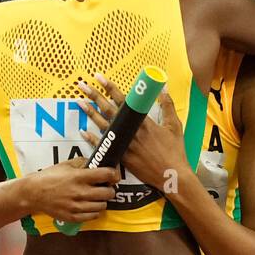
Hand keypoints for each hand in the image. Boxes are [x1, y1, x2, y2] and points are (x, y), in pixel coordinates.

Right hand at [27, 157, 117, 223]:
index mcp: (78, 177)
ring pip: (102, 206)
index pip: (106, 175)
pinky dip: (94, 210)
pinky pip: (93, 216)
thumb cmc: (49, 177)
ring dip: (102, 200)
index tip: (113, 175)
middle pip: (108, 193)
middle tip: (105, 187)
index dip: (113, 174)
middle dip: (109, 189)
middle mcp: (79, 193)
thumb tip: (96, 163)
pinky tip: (89, 205)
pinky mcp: (73, 217)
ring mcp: (77, 207)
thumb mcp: (65, 165)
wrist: (33, 193)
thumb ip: (82, 163)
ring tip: (96, 196)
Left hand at [76, 74, 189, 193]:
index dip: (110, 87)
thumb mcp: (174, 126)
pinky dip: (93, 140)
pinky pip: (104, 145)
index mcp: (143, 121)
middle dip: (95, 96)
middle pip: (109, 109)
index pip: (123, 100)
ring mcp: (125, 144)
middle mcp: (131, 131)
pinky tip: (83, 132)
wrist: (172, 176)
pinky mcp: (122, 157)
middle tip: (82, 85)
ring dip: (90, 113)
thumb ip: (168, 105)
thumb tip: (164, 89)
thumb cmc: (175, 152)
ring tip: (79, 102)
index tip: (99, 77)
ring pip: (104, 125)